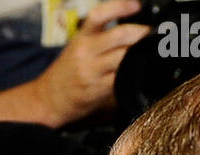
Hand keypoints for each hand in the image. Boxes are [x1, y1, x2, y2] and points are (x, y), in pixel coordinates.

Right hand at [36, 1, 150, 125]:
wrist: (48, 100)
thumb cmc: (66, 74)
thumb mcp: (77, 48)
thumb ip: (100, 40)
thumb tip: (129, 34)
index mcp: (81, 38)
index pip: (99, 15)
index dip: (120, 7)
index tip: (136, 5)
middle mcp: (85, 52)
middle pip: (120, 35)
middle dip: (141, 32)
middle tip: (150, 34)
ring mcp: (92, 72)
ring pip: (124, 56)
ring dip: (140, 53)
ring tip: (148, 52)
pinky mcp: (97, 90)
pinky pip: (122, 78)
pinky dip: (133, 73)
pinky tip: (138, 72)